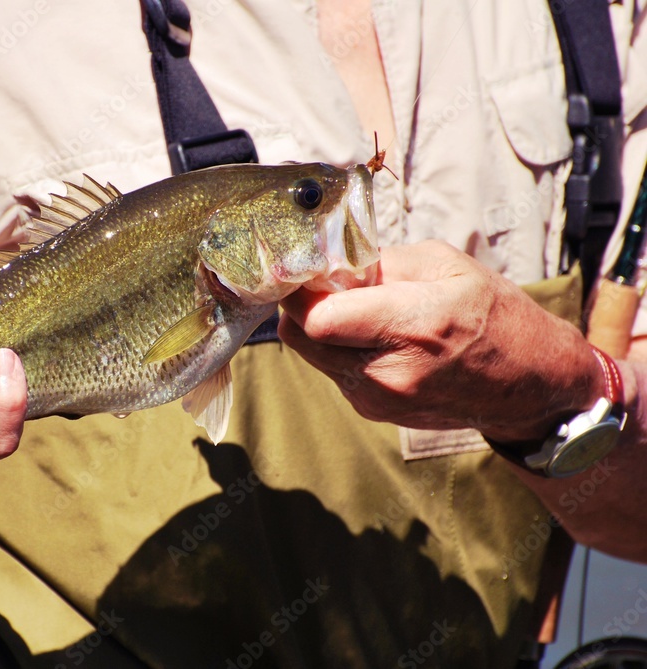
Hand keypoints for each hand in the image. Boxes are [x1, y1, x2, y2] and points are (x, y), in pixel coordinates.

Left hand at [278, 240, 602, 440]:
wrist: (531, 384)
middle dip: (303, 304)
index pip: (317, 317)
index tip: (304, 268)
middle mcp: (390, 371)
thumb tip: (330, 262)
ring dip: (322, 327)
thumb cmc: (494, 315)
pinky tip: (374, 336)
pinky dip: (340, 348)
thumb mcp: (447, 265)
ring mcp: (379, 399)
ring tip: (358, 309)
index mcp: (415, 325)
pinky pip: (333, 371)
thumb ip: (381, 262)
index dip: (300, 289)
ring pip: (313, 354)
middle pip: (302, 336)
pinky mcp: (374, 411)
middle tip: (323, 282)